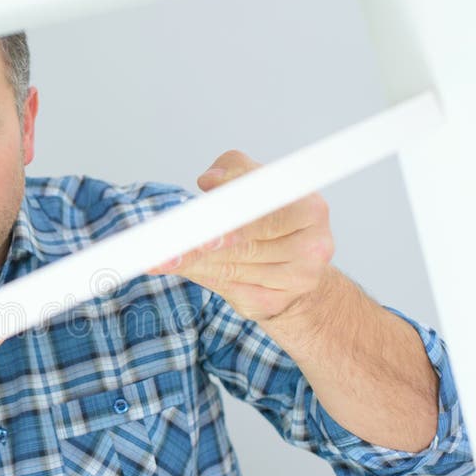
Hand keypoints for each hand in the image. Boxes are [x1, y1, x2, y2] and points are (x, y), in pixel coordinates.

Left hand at [149, 150, 334, 321]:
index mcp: (310, 211)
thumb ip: (233, 171)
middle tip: (166, 247)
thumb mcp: (256, 183)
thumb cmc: (271, 217)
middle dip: (201, 247)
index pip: (267, 217)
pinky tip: (180, 268)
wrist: (296, 264)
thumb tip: (210, 180)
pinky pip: (230, 290)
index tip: (204, 230)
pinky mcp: (274, 303)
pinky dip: (201, 277)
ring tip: (163, 255)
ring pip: (233, 270)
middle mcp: (312, 248)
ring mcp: (296, 281)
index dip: (235, 225)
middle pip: (246, 248)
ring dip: (193, 263)